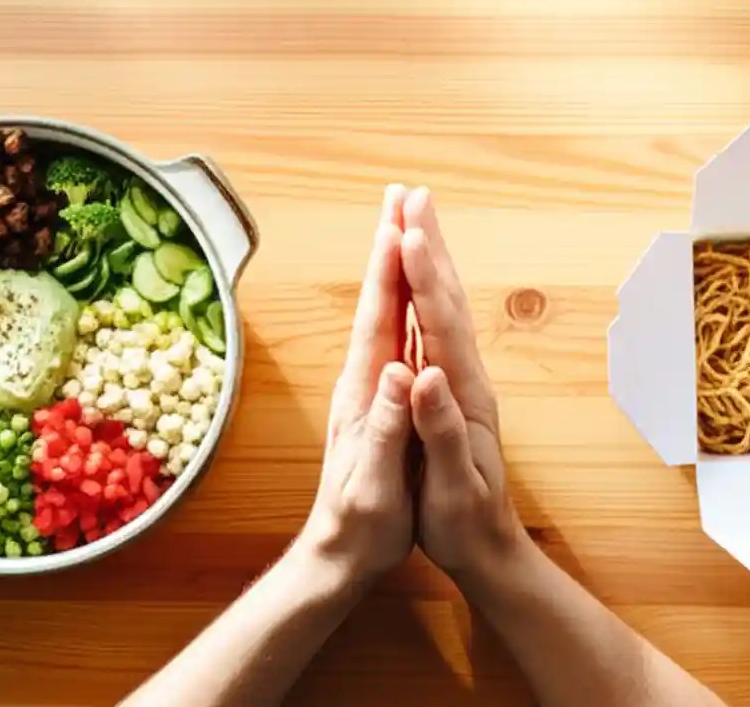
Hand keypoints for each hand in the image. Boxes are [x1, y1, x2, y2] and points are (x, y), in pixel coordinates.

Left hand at [297, 185, 417, 581]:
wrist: (339, 554)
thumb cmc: (363, 524)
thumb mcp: (376, 482)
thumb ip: (387, 426)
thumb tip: (398, 370)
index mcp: (365, 393)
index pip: (379, 317)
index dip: (390, 268)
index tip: (402, 218)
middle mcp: (364, 380)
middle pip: (379, 299)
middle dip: (390, 245)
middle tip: (403, 194)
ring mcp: (369, 388)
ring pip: (386, 312)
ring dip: (395, 265)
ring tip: (405, 225)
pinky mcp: (378, 401)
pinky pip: (396, 336)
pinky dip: (403, 303)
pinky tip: (410, 292)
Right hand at [400, 187, 528, 582]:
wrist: (488, 548)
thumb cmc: (464, 524)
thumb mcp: (452, 486)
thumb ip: (440, 429)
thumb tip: (426, 377)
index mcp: (463, 397)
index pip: (441, 326)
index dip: (423, 278)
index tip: (406, 233)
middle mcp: (465, 379)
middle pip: (446, 299)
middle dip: (429, 245)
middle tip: (411, 195)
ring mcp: (459, 382)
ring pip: (443, 307)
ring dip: (429, 259)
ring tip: (412, 218)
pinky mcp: (449, 391)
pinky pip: (435, 328)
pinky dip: (423, 293)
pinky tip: (414, 280)